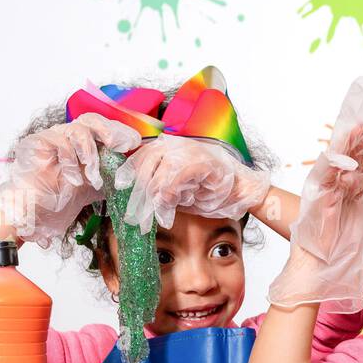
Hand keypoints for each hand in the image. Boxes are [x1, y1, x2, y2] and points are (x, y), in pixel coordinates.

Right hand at [0, 113, 139, 244]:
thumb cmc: (62, 200)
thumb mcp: (96, 188)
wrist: (36, 214)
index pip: (102, 128)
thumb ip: (113, 177)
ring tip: (92, 175)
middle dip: (108, 130)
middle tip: (118, 145)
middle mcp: (68, 137)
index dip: (120, 131)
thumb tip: (137, 172)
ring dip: (90, 153)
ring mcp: (52, 137)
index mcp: (83, 144)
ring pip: (77, 129)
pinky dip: (70, 161)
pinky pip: (59, 140)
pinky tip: (72, 179)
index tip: (134, 142)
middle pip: (90, 119)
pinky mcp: (37, 142)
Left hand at [114, 134, 270, 232]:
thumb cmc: (211, 191)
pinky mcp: (202, 161)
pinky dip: (169, 193)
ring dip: (152, 198)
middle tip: (134, 217)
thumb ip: (159, 187)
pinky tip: (168, 208)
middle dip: (138, 193)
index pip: (141, 156)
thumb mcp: (178, 189)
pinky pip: (176, 175)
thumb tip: (137, 199)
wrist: (242, 191)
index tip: (119, 189)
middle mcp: (177, 144)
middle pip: (146, 164)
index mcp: (169, 146)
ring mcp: (190, 150)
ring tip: (150, 219)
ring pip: (159, 171)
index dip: (128, 172)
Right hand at [269, 78, 362, 312]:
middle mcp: (342, 179)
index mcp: (355, 182)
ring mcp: (328, 186)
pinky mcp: (318, 199)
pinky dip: (336, 162)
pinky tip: (347, 150)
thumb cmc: (340, 246)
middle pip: (361, 146)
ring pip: (341, 154)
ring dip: (352, 135)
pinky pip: (327, 176)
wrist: (320, 271)